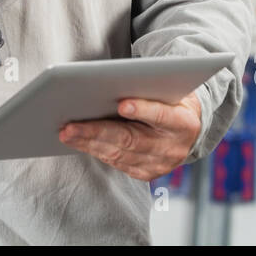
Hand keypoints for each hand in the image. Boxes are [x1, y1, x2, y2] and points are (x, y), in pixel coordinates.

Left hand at [58, 91, 202, 180]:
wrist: (189, 129)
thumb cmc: (171, 99)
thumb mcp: (168, 89)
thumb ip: (149, 86)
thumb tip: (111, 82)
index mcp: (184, 122)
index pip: (163, 116)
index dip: (143, 110)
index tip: (122, 104)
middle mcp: (173, 148)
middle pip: (131, 140)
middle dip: (98, 132)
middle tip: (70, 126)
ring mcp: (160, 164)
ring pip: (119, 154)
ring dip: (89, 143)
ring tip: (66, 132)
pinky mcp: (146, 173)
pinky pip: (117, 162)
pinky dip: (96, 150)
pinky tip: (78, 141)